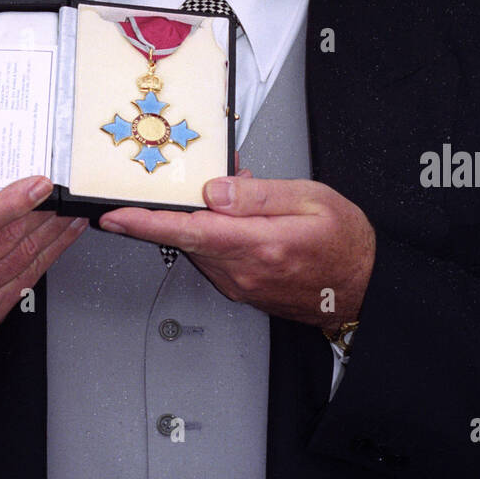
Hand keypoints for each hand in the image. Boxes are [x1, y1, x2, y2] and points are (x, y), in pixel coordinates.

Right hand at [0, 106, 86, 391]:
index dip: (10, 203)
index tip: (38, 184)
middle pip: (7, 237)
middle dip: (44, 210)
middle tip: (67, 184)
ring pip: (24, 257)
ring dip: (54, 230)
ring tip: (73, 204)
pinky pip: (26, 279)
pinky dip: (50, 255)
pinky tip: (64, 235)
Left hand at [99, 173, 374, 329]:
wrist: (364, 285)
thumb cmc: (345, 241)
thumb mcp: (309, 198)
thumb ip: (257, 195)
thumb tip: (214, 190)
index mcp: (259, 245)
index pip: (187, 231)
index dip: (145, 223)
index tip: (114, 216)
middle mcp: (243, 271)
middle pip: (185, 238)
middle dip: (169, 212)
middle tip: (168, 188)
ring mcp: (240, 285)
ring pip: (197, 248)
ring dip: (196, 222)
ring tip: (227, 199)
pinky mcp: (241, 290)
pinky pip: (212, 258)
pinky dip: (211, 236)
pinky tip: (232, 220)